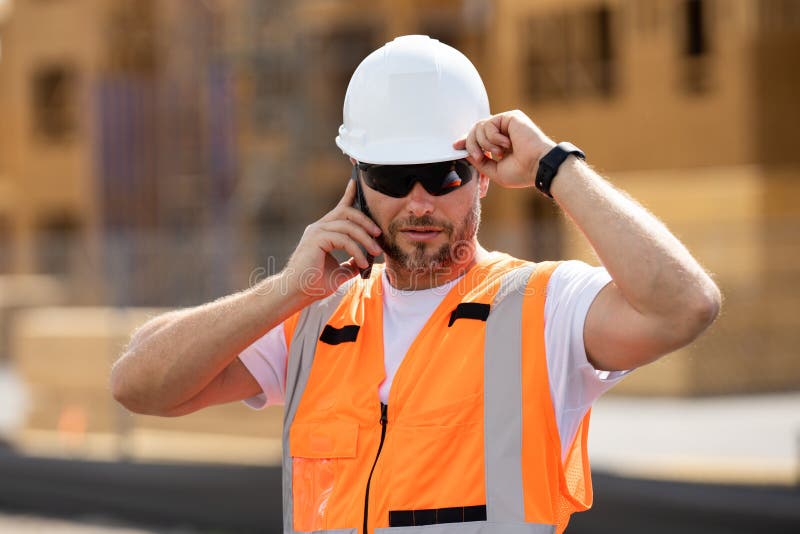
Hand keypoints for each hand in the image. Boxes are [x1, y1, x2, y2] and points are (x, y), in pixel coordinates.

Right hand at [283, 179, 381, 298]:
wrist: (296, 293)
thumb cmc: (314, 284)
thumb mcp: (340, 272)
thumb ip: (351, 263)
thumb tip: (365, 261)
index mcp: (323, 232)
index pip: (339, 209)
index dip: (349, 195)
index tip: (356, 184)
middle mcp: (319, 228)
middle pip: (347, 212)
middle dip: (366, 221)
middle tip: (379, 235)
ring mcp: (316, 232)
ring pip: (348, 225)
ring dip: (365, 239)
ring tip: (375, 253)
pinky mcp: (316, 239)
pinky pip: (343, 238)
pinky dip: (356, 250)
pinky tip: (361, 263)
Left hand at [453, 110, 556, 188]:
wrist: (537, 167)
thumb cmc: (521, 172)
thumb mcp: (494, 171)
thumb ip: (479, 161)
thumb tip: (464, 151)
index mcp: (499, 144)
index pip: (478, 137)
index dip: (465, 140)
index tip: (455, 146)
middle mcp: (503, 132)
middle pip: (475, 130)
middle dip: (471, 144)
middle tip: (480, 157)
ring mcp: (507, 123)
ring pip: (479, 126)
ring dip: (484, 143)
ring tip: (498, 152)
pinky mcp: (511, 116)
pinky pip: (489, 123)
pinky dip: (493, 137)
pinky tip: (507, 144)